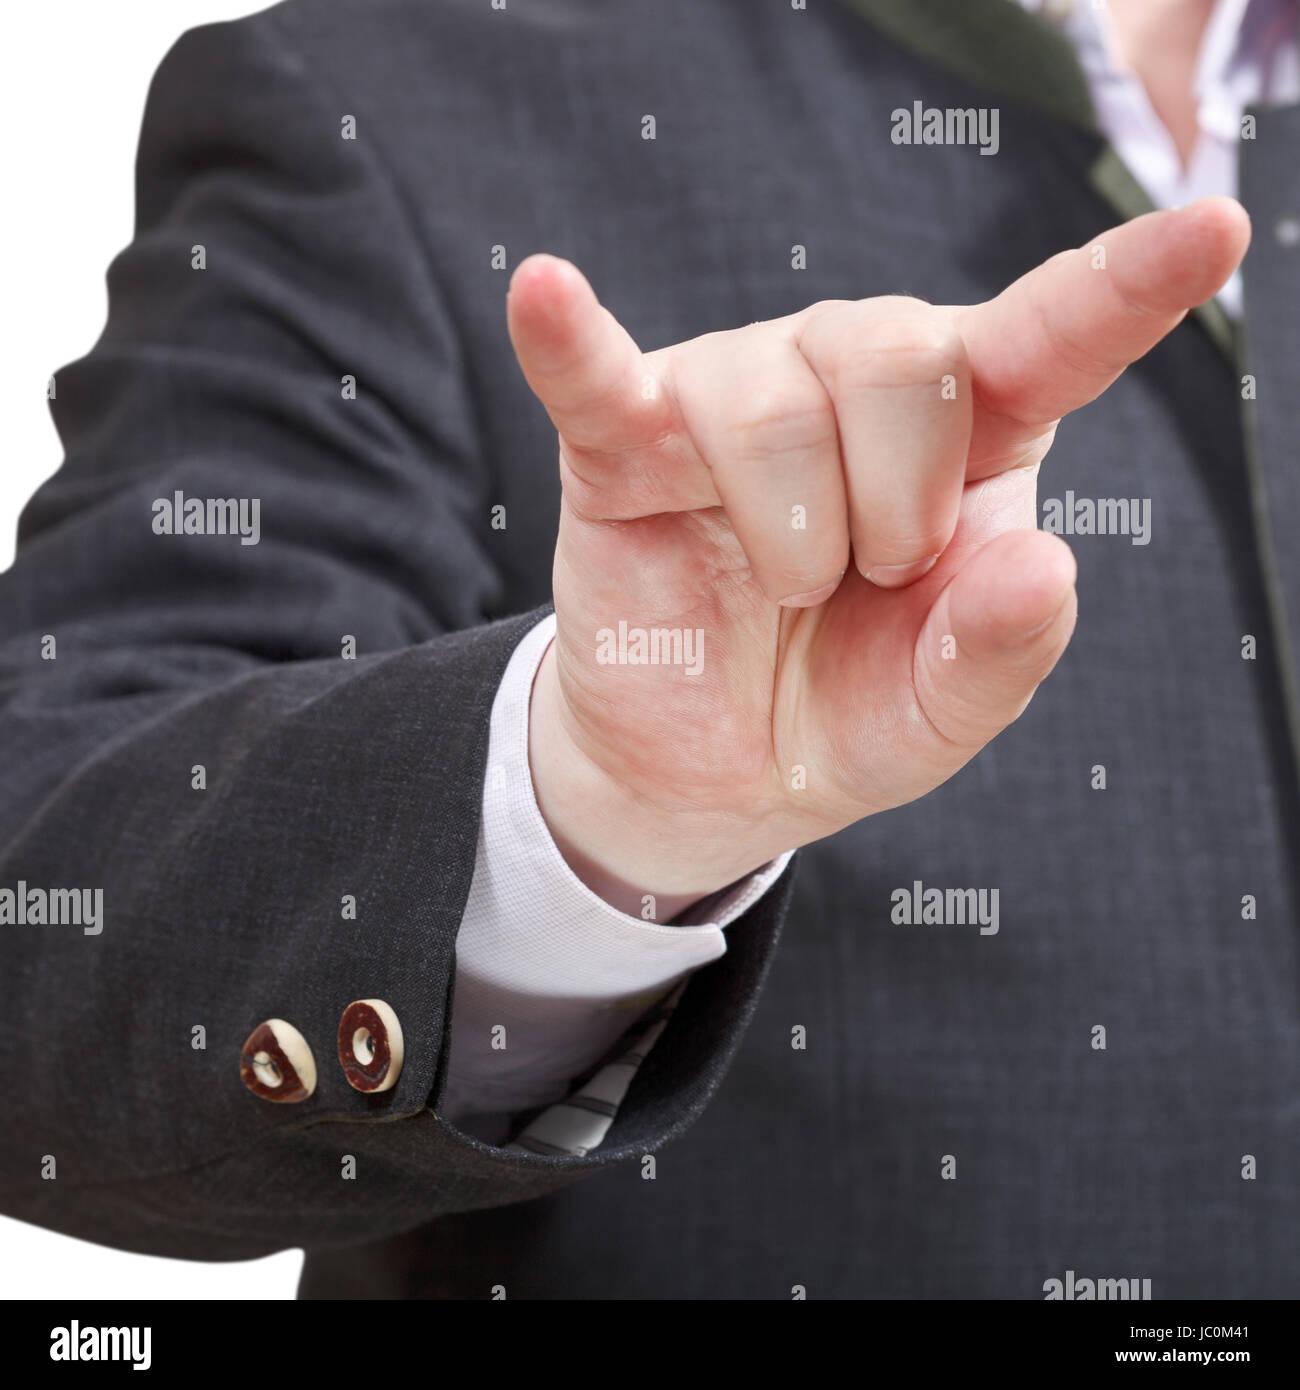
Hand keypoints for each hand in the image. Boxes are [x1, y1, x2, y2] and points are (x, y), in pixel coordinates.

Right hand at [507, 198, 1249, 916]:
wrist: (709, 769)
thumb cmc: (837, 713)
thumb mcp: (941, 712)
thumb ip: (1001, 651)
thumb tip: (1041, 565)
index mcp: (963, 440)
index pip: (1049, 339)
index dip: (1128, 287)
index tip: (1213, 231)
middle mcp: (852, 386)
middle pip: (902, 353)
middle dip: (897, 500)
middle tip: (867, 580)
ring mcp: (732, 400)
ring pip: (771, 395)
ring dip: (793, 525)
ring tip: (786, 585)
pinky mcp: (625, 444)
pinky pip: (597, 378)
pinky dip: (571, 341)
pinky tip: (546, 296)